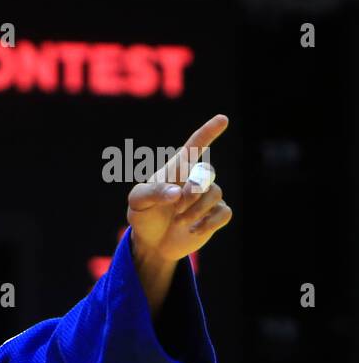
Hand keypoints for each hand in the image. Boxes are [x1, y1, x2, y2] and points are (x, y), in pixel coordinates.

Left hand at [126, 114, 232, 263]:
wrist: (153, 243)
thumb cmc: (144, 216)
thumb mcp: (138, 203)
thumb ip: (153, 193)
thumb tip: (177, 193)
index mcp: (176, 170)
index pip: (194, 146)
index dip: (208, 132)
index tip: (222, 119)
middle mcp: (194, 179)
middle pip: (206, 173)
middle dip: (194, 188)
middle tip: (178, 206)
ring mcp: (206, 197)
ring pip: (215, 194)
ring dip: (196, 210)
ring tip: (179, 221)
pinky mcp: (215, 215)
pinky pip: (224, 213)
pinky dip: (208, 223)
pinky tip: (193, 229)